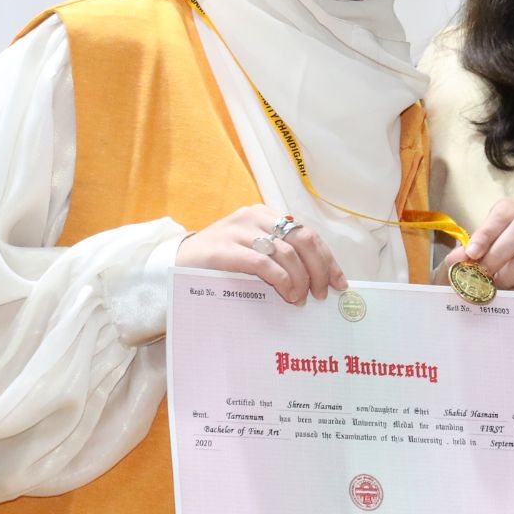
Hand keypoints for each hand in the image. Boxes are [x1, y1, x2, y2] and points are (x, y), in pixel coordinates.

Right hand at [176, 205, 345, 304]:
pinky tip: (286, 293)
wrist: (173, 263)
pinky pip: (263, 263)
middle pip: (303, 240)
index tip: (340, 283)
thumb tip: (318, 280)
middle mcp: (254, 217)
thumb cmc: (218, 262)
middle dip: (319, 269)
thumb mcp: (252, 251)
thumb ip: (279, 256)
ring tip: (300, 299)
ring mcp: (238, 231)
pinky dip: (281, 280)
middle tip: (322, 294)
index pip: (308, 234)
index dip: (328, 259)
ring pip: (286, 253)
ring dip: (300, 279)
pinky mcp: (224, 250)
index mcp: (265, 214)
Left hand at [440, 198, 513, 294]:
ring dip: (511, 275)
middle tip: (483, 273)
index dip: (486, 234)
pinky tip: (510, 291)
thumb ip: (464, 251)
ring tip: (494, 286)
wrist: (508, 256)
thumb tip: (456, 260)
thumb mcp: (474, 243)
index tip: (471, 253)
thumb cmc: (489, 247)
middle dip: (499, 255)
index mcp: (512, 207)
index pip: (501, 215)